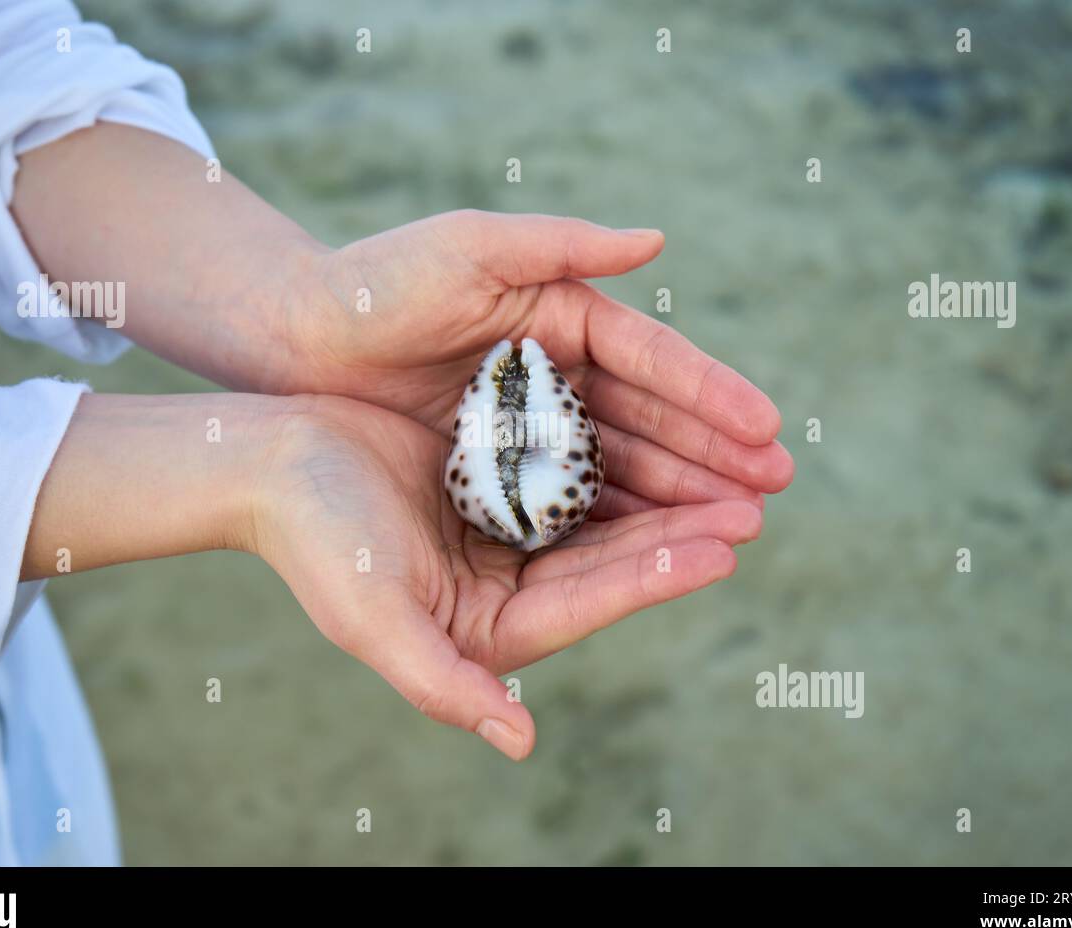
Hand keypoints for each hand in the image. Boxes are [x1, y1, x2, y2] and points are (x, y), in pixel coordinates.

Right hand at [250, 394, 763, 759]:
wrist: (270, 461)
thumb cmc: (315, 541)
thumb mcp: (373, 618)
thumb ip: (443, 685)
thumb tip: (521, 743)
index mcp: (485, 629)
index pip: (587, 602)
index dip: (655, 576)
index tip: (722, 548)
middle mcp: (505, 587)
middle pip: (609, 560)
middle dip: (681, 533)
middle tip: (755, 506)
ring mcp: (506, 533)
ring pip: (603, 514)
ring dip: (665, 494)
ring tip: (735, 472)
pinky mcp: (499, 482)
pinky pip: (574, 468)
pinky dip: (620, 454)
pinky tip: (666, 431)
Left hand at [282, 210, 793, 518]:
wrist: (299, 337)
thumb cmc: (380, 282)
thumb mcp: (468, 248)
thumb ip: (560, 243)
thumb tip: (655, 240)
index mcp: (563, 316)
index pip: (653, 358)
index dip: (712, 392)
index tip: (767, 427)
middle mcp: (558, 373)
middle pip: (650, 420)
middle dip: (712, 456)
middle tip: (772, 492)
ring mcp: (531, 426)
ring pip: (618, 465)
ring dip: (678, 495)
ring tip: (736, 526)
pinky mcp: (499, 469)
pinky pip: (567, 497)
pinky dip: (614, 519)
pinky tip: (658, 544)